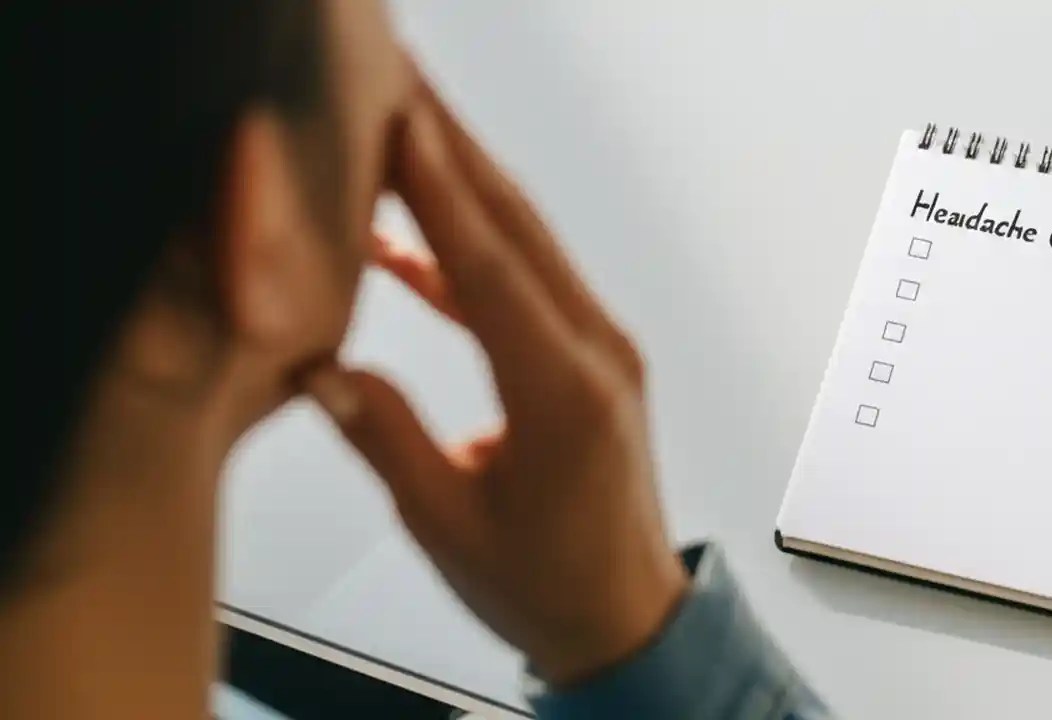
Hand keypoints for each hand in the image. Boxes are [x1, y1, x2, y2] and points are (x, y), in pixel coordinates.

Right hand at [304, 69, 688, 684]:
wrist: (625, 618)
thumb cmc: (545, 586)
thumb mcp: (445, 523)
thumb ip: (385, 436)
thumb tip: (322, 368)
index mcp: (565, 396)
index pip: (491, 269)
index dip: (440, 190)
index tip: (400, 119)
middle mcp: (597, 355)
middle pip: (517, 229)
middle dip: (456, 149)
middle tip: (403, 85)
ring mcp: (602, 351)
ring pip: (527, 246)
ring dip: (465, 186)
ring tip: (404, 135)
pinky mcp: (591, 359)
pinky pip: (525, 288)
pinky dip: (468, 260)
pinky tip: (412, 246)